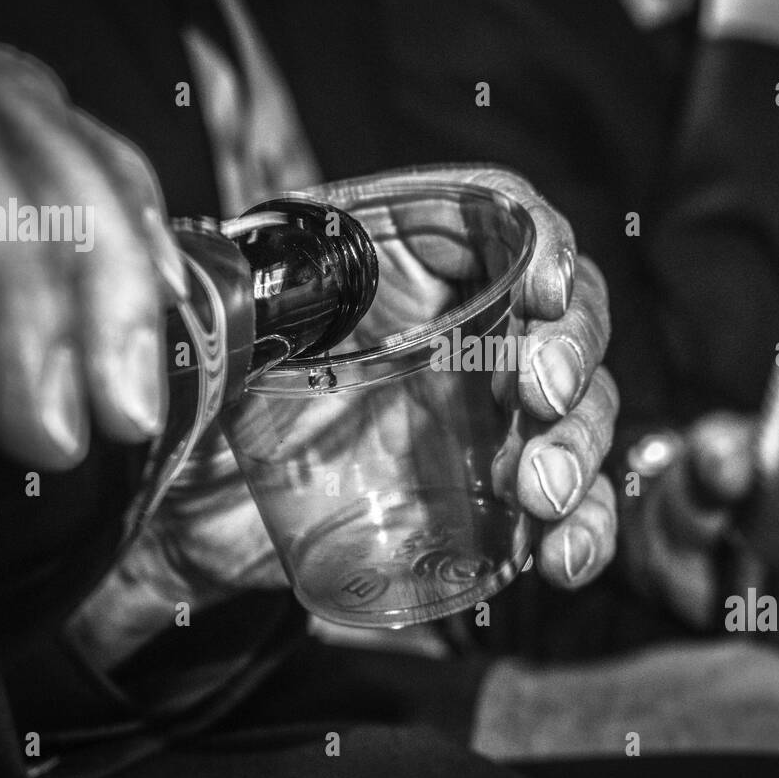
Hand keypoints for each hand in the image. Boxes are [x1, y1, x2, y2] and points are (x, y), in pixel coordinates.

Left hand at [69, 166, 618, 667]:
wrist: (192, 527)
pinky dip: (586, 529)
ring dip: (580, 447)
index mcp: (402, 261)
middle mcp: (462, 326)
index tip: (538, 294)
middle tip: (540, 401)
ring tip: (536, 494)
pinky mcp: (497, 495)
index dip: (541, 243)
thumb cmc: (206, 411)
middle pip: (565, 313)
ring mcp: (488, 413)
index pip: (502, 218)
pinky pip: (572, 504)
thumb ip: (222, 305)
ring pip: (584, 408)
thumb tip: (206, 283)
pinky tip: (562, 559)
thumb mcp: (213, 346)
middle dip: (571, 354)